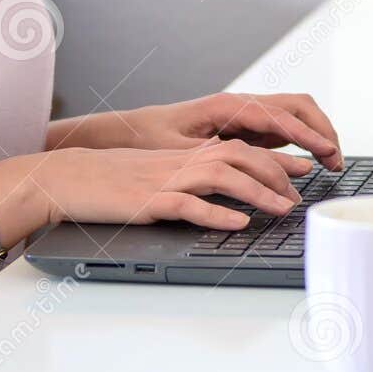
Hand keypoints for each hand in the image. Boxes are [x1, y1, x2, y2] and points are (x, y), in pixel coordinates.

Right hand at [27, 139, 305, 229]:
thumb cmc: (113, 179)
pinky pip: (190, 205)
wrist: (70, 177)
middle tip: (300, 193)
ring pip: (223, 177)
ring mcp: (167, 180)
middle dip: (277, 173)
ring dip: (258, 192)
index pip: (240, 148)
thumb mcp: (157, 172)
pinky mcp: (151, 201)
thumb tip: (225, 192)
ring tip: (282, 208)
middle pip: (241, 157)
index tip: (302, 169)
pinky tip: (238, 223)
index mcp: (186, 155)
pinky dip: (218, 214)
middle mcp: (182, 162)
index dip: (275, 158)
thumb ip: (190, 176)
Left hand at [117, 91, 343, 170]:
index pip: (277, 115)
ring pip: (295, 115)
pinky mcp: (248, 128)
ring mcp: (248, 115)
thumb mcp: (177, 153)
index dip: (305, 133)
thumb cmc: (152, 139)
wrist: (134, 131)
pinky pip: (285, 130)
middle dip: (321, 129)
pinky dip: (305, 142)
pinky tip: (313, 163)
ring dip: (317, 134)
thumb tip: (247, 167)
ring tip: (332, 164)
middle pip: (296, 106)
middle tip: (336, 161)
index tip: (326, 151)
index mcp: (227, 106)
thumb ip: (213, 158)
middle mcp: (242, 105)